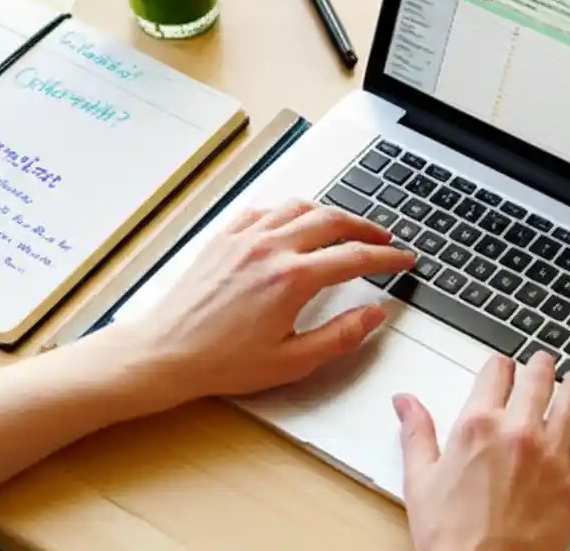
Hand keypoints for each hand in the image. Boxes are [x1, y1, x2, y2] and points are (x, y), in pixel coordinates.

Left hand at [102, 199, 415, 418]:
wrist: (166, 353)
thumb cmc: (221, 361)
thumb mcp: (293, 362)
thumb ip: (341, 336)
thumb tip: (374, 314)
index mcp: (292, 278)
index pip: (355, 257)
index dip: (387, 257)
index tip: (403, 259)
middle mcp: (270, 248)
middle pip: (332, 220)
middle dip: (365, 226)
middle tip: (383, 237)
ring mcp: (244, 238)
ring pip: (298, 207)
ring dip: (328, 213)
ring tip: (345, 226)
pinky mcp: (223, 238)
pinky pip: (264, 210)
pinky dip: (288, 212)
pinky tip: (293, 223)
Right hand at [396, 353, 569, 550]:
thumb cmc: (450, 537)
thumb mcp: (419, 480)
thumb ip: (416, 432)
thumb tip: (404, 401)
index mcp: (477, 426)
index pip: (497, 370)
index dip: (501, 365)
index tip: (503, 369)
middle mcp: (518, 432)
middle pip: (540, 375)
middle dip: (541, 366)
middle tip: (543, 366)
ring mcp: (552, 455)